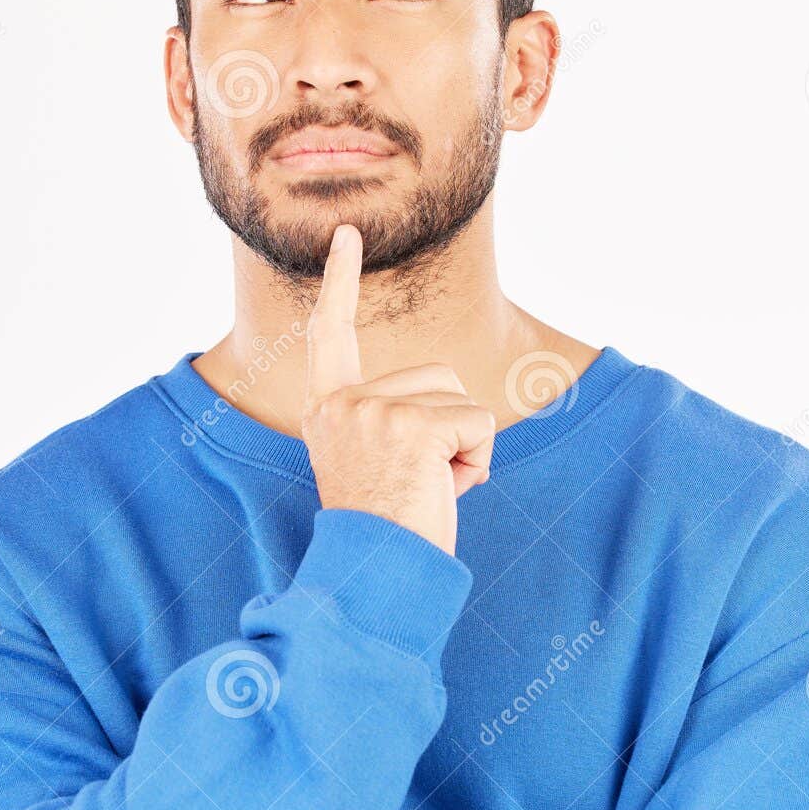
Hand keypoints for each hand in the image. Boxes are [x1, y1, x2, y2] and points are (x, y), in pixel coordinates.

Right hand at [301, 224, 494, 554]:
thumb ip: (395, 425)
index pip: (332, 334)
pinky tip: (444, 492)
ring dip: (465, 447)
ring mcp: (373, 410)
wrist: (376, 575)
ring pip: (462, 398)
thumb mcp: (378, 465)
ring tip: (428, 489)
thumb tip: (459, 415)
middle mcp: (342, 403)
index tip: (346, 234)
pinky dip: (478, 462)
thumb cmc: (387, 534)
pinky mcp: (410, 424)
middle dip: (450, 428)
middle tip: (418, 484)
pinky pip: (480, 424)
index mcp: (328, 410)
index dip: (341, 282)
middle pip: (437, 375)